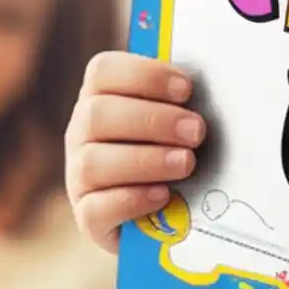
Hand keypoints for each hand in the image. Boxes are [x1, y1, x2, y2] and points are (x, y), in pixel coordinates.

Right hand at [65, 51, 205, 252]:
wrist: (160, 217)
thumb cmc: (171, 153)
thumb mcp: (173, 121)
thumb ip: (180, 100)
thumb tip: (210, 83)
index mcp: (99, 98)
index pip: (103, 71)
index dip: (144, 75)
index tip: (186, 89)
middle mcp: (80, 134)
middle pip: (97, 115)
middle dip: (153, 120)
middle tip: (196, 131)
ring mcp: (78, 177)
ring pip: (92, 163)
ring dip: (145, 160)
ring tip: (185, 163)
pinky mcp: (87, 217)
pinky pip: (95, 209)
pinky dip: (132, 200)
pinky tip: (163, 195)